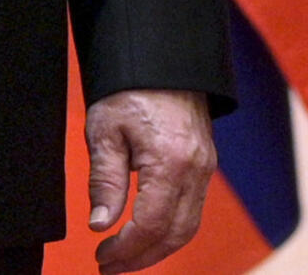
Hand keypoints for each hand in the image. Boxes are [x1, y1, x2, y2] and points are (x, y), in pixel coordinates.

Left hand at [85, 88, 215, 271]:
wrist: (163, 54)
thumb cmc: (131, 87)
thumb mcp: (106, 131)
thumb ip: (105, 181)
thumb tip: (101, 225)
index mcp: (171, 161)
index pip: (152, 226)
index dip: (126, 250)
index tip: (100, 255)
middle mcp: (197, 167)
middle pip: (176, 234)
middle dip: (142, 258)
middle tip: (109, 265)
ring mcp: (207, 164)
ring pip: (189, 225)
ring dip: (158, 247)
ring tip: (126, 254)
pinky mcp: (207, 160)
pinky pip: (194, 207)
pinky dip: (171, 228)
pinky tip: (146, 229)